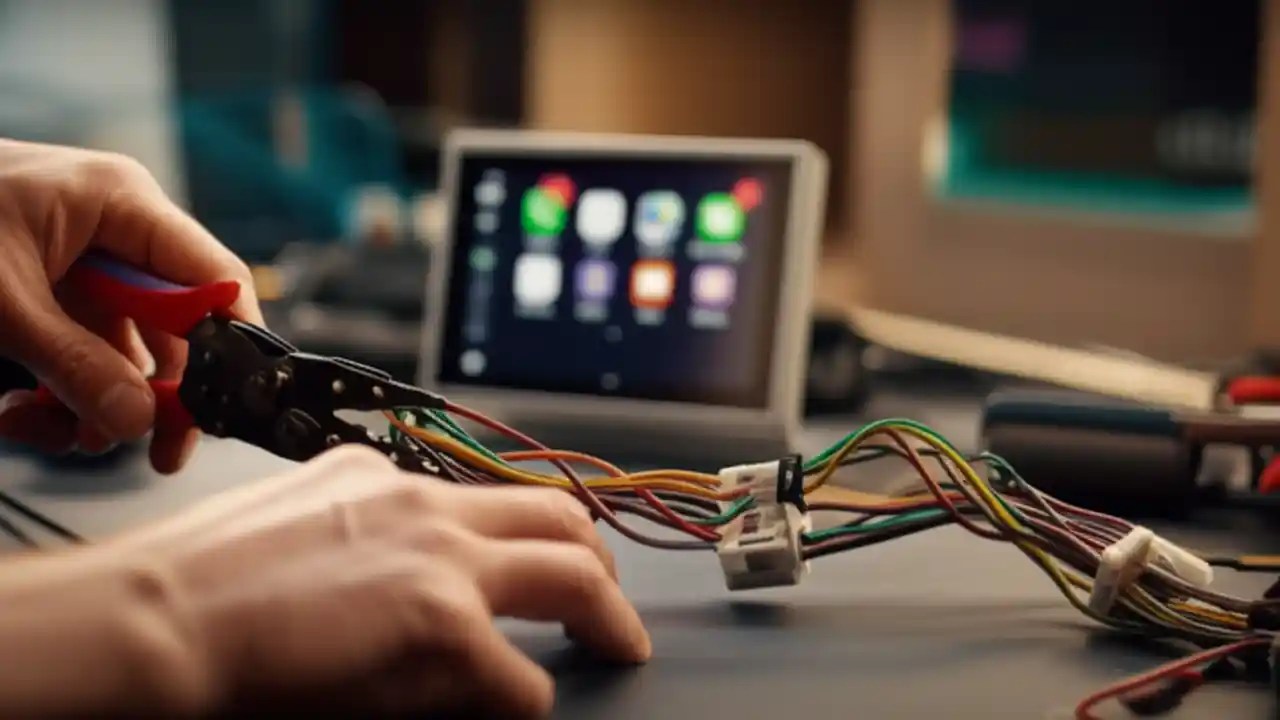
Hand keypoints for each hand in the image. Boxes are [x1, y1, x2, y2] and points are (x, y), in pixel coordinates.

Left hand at [0, 138, 260, 471]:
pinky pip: (86, 356)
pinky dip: (61, 395)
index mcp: (121, 204)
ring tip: (45, 429)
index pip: (214, 277)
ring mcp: (87, 265)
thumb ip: (73, 364)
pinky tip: (23, 413)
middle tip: (156, 451)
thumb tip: (139, 420)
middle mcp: (118, 232)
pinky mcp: (55, 295)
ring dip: (95, 404)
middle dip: (154, 393)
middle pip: (178, 326)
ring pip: (129, 352)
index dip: (230, 343)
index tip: (224, 406)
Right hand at [0, 446, 649, 717]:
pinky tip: (513, 710)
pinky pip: (521, 679)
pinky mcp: (446, 625)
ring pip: (574, 573)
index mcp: (381, 475)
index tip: (544, 552)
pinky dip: (525, 699)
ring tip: (618, 644)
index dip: (527, 531)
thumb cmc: (192, 586)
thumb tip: (392, 578)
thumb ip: (359, 534)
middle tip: (606, 597)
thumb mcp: (293, 524)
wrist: (153, 618)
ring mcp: (444, 560)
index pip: (483, 496)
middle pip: (555, 516)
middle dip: (595, 556)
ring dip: (606, 614)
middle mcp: (425, 504)